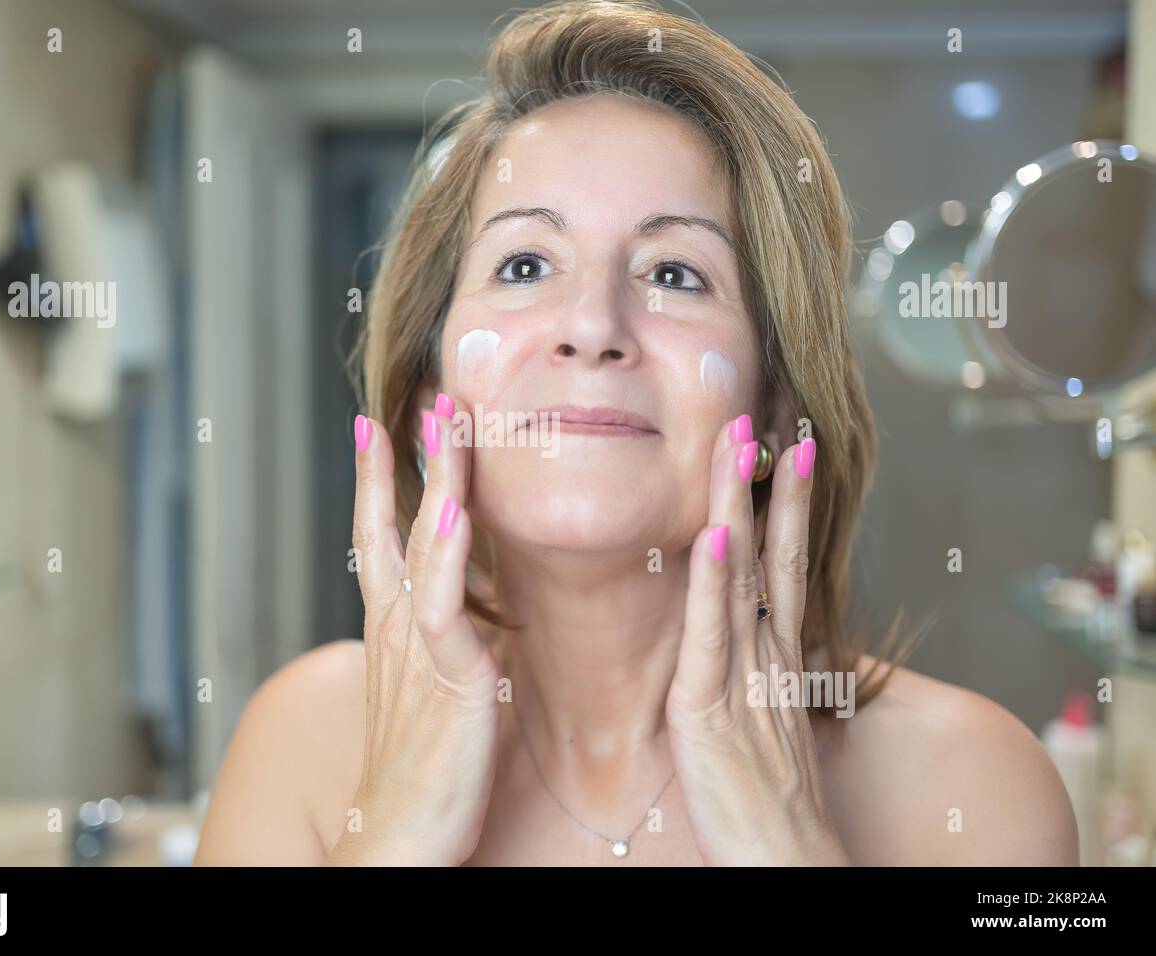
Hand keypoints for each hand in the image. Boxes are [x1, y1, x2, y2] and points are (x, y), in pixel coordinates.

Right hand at [328, 399, 501, 865]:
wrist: (394, 839)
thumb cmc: (421, 778)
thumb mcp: (438, 697)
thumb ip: (452, 653)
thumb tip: (480, 625)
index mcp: (399, 632)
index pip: (387, 539)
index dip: (384, 481)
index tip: (384, 426)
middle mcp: (398, 627)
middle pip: (400, 523)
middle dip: (411, 457)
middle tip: (422, 395)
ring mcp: (414, 647)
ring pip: (421, 544)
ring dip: (432, 477)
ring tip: (440, 416)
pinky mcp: (441, 677)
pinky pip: (443, 602)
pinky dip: (445, 551)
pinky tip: (453, 505)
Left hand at [665, 415, 849, 865]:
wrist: (786, 866)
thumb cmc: (767, 806)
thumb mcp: (761, 729)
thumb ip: (752, 680)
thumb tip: (748, 646)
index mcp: (773, 662)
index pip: (780, 568)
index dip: (785, 509)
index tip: (788, 452)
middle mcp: (765, 658)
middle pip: (773, 555)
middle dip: (774, 486)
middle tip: (777, 420)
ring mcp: (742, 679)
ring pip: (743, 576)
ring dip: (744, 504)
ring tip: (745, 443)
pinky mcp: (709, 710)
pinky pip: (713, 633)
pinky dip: (717, 579)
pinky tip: (720, 531)